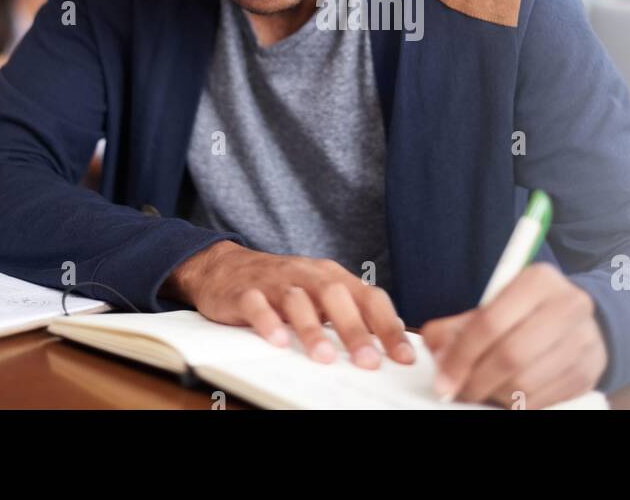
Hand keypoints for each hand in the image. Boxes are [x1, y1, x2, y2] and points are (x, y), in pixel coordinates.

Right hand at [164, 241, 415, 369]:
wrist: (225, 267)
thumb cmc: (283, 287)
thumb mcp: (320, 295)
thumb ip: (350, 314)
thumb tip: (386, 347)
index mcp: (333, 277)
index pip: (369, 297)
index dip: (388, 326)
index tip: (403, 357)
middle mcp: (308, 275)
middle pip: (336, 297)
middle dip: (355, 330)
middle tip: (369, 362)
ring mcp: (276, 282)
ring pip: (298, 301)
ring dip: (312, 329)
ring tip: (325, 358)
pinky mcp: (245, 292)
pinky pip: (257, 305)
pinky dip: (268, 322)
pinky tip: (278, 342)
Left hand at [420, 262, 607, 408]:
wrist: (581, 321)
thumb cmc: (530, 313)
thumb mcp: (495, 307)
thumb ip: (458, 327)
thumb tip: (436, 350)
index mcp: (538, 280)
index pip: (490, 322)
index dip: (461, 356)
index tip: (444, 379)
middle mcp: (567, 305)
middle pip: (510, 355)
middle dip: (477, 381)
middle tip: (460, 390)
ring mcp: (583, 340)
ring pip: (526, 382)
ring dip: (496, 394)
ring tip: (485, 389)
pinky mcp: (588, 371)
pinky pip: (543, 399)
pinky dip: (517, 402)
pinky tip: (508, 392)